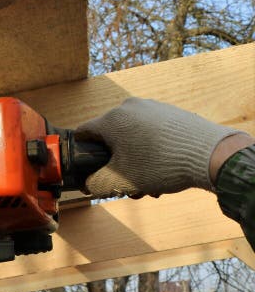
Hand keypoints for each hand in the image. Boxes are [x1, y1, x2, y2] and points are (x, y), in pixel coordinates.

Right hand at [75, 98, 241, 197]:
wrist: (210, 154)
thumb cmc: (159, 164)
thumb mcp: (121, 180)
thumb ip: (96, 183)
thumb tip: (88, 184)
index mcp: (111, 119)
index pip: (83, 133)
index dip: (82, 154)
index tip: (89, 171)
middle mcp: (128, 107)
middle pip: (111, 138)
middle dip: (116, 163)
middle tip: (128, 184)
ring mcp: (152, 107)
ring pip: (132, 136)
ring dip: (135, 160)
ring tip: (150, 182)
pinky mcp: (170, 112)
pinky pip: (151, 131)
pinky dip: (151, 149)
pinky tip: (164, 167)